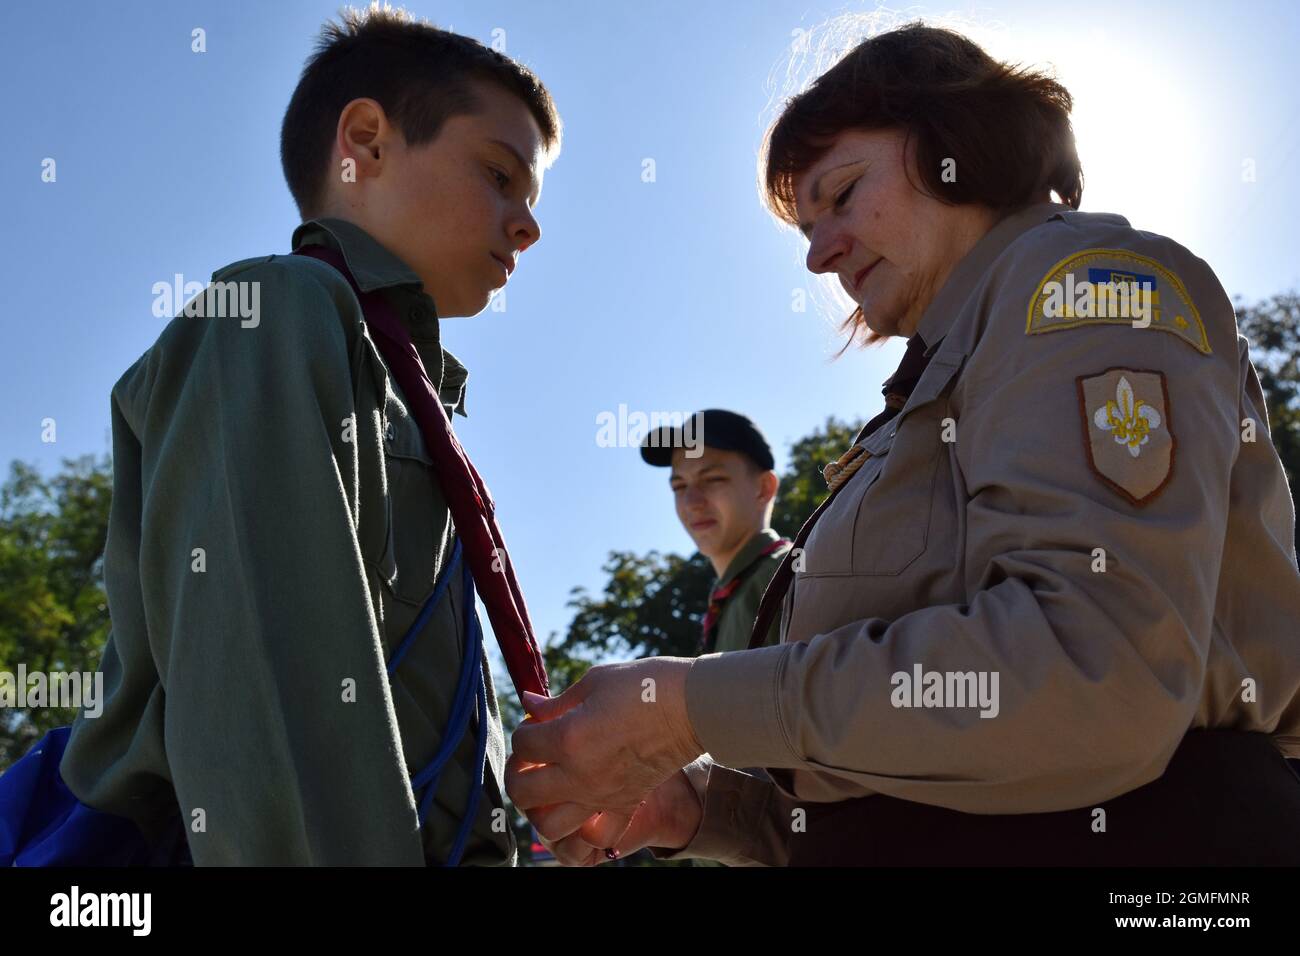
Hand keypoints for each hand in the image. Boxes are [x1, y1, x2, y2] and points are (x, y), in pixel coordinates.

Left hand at [507, 658, 704, 849]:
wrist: (691, 708)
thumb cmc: (644, 685)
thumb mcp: (595, 682)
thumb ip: (557, 702)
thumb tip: (529, 705)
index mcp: (569, 738)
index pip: (523, 743)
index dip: (525, 729)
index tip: (538, 721)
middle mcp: (580, 774)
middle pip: (522, 792)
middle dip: (518, 772)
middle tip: (531, 758)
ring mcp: (601, 796)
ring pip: (549, 826)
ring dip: (540, 808)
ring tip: (548, 786)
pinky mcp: (623, 805)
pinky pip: (595, 837)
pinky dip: (581, 829)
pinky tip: (581, 805)